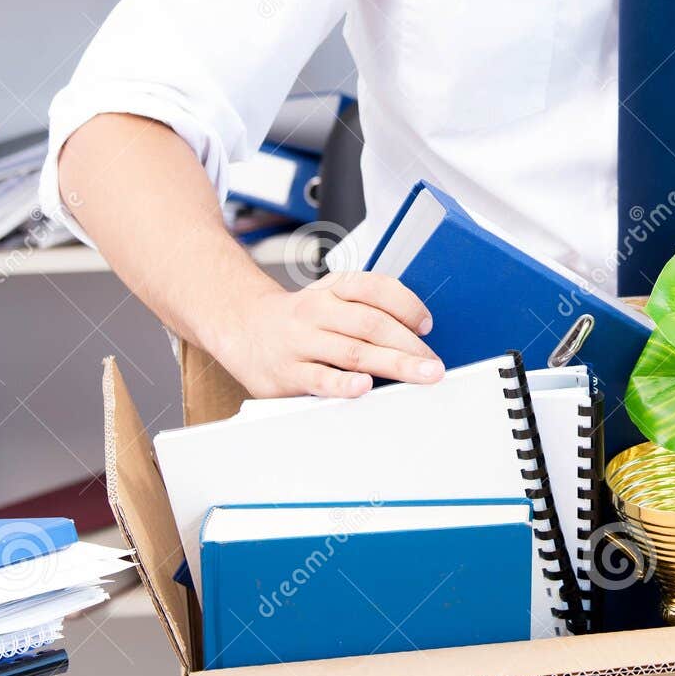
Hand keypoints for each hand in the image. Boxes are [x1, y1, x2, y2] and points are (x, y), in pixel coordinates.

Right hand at [221, 270, 443, 398]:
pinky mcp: (288, 372)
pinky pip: (320, 378)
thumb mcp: (328, 298)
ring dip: (393, 364)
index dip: (406, 304)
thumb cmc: (297, 319)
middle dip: (409, 345)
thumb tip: (414, 333)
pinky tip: (364, 387)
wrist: (241, 327)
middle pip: (371, 324)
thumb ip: (365, 309)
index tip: (426, 325)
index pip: (375, 288)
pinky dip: (344, 384)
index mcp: (332, 289)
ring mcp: (302, 342)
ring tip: (420, 375)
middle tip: (433, 363)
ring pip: (353, 351)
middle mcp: (317, 311)